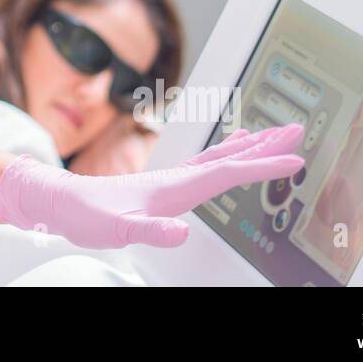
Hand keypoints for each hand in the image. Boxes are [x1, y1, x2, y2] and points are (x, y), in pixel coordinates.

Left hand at [0, 124, 304, 248]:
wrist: (64, 202)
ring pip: (220, 158)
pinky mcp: (165, 186)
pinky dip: (227, 157)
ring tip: (274, 135)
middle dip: (266, 144)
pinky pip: (207, 166)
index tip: (294, 160)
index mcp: (175, 187)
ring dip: (250, 146)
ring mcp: (173, 180)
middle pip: (231, 156)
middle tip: (298, 129)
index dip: (263, 166)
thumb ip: (149, 231)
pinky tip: (229, 158)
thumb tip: (182, 232)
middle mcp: (178, 178)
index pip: (228, 173)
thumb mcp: (118, 229)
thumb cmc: (88, 215)